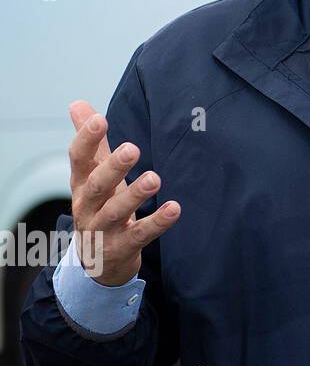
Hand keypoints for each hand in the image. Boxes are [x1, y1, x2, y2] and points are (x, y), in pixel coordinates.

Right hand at [67, 100, 181, 286]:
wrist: (98, 262)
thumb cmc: (99, 207)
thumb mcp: (92, 175)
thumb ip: (91, 141)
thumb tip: (77, 103)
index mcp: (81, 184)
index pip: (79, 159)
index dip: (86, 139)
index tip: (100, 119)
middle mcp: (87, 206)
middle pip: (96, 186)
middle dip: (113, 167)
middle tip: (132, 148)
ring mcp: (102, 230)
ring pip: (115, 212)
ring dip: (134, 195)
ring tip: (155, 178)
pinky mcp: (121, 248)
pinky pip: (139, 235)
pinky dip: (157, 223)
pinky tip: (175, 209)